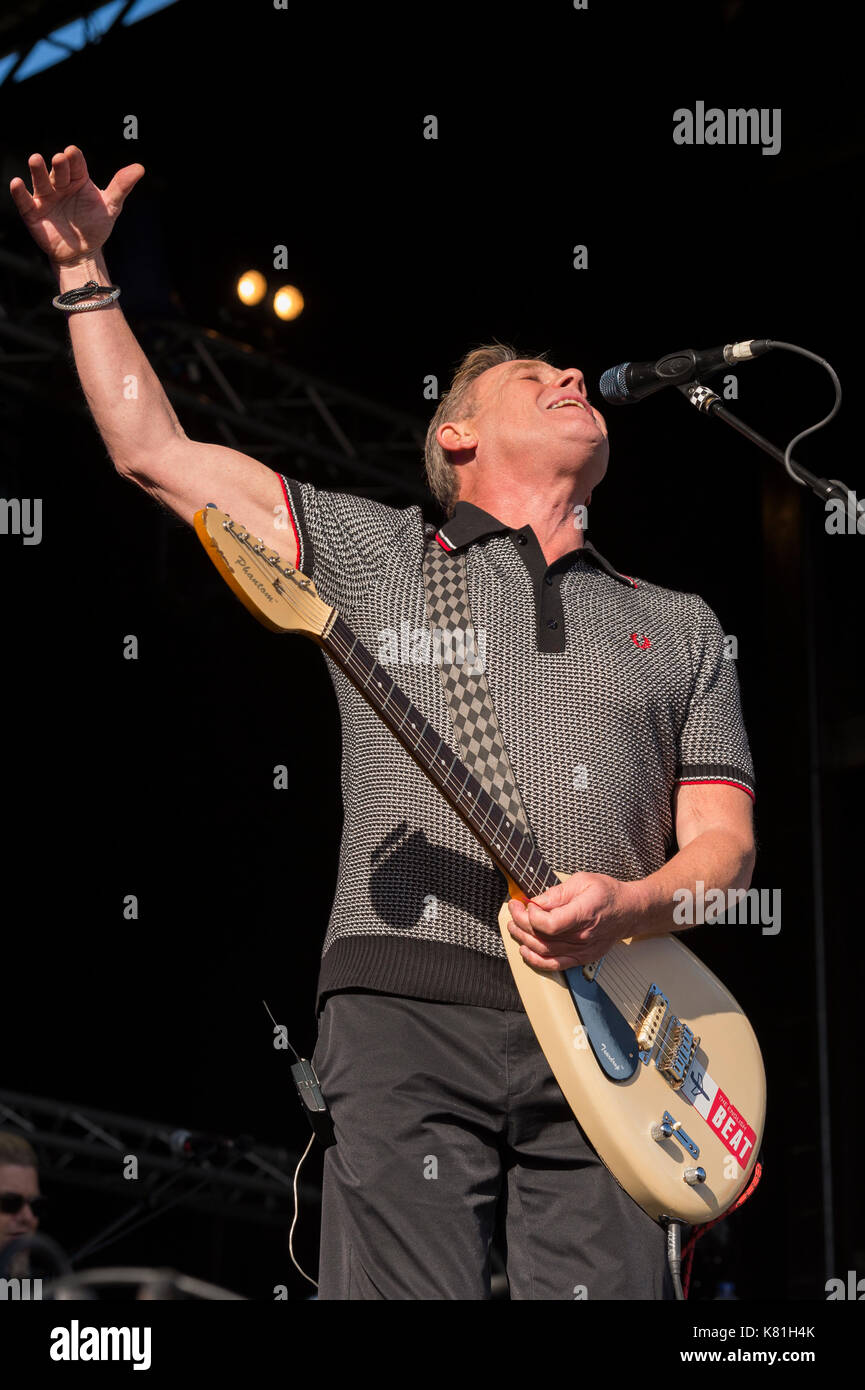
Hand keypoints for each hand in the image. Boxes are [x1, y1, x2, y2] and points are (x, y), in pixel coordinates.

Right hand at [9, 145, 143, 266]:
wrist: (82, 254)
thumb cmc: (95, 226)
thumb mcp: (111, 207)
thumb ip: (122, 187)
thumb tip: (140, 168)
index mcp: (78, 179)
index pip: (76, 164)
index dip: (74, 158)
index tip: (73, 153)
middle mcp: (60, 184)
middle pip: (58, 170)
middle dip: (59, 165)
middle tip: (60, 159)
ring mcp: (46, 197)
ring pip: (40, 180)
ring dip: (37, 170)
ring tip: (36, 159)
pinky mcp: (33, 212)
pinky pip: (25, 200)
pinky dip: (19, 192)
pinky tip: (17, 183)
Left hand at [506, 871, 639, 969]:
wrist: (629, 911)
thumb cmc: (608, 894)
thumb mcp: (583, 881)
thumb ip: (557, 893)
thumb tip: (536, 901)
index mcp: (584, 913)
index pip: (550, 924)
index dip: (532, 916)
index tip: (526, 903)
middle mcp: (583, 935)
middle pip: (543, 937)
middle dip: (521, 923)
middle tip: (514, 910)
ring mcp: (583, 949)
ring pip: (545, 951)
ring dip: (524, 939)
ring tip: (514, 926)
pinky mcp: (581, 957)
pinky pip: (555, 964)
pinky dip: (536, 960)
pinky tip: (525, 950)